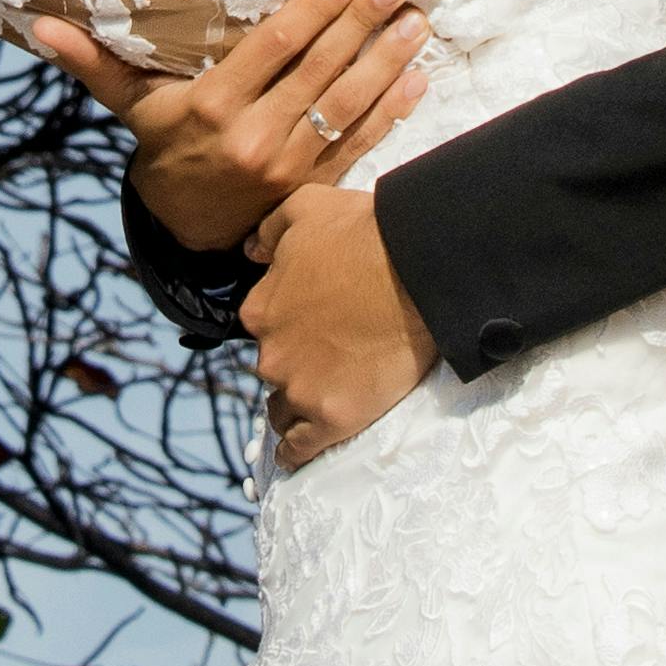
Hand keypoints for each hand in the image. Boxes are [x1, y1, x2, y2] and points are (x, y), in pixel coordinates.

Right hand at [23, 0, 431, 254]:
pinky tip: (418, 79)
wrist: (184, 230)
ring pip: (346, 105)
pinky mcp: (314, 187)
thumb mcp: (128, 106)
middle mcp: (254, 137)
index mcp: (212, 108)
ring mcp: (289, 166)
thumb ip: (93, 62)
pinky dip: (391, 113)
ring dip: (387, 62)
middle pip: (317, 71)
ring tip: (416, 22)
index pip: (272, 49)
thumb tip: (40, 24)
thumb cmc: (162, 149)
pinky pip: (359, 145)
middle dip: (360, 25)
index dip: (312, 12)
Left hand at [244, 182, 438, 467]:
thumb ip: (269, 230)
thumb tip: (249, 250)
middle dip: (295, 363)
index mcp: (261, 308)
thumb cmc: (363, 233)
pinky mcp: (332, 417)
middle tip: (330, 356)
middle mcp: (270, 353)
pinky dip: (294, 453)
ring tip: (316, 404)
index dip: (287, 326)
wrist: (416, 269)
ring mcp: (300, 389)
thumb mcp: (305, 209)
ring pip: (283, 409)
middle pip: (275, 368)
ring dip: (294, 406)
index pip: (263, 327)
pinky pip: (300, 447)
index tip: (310, 325)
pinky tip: (294, 456)